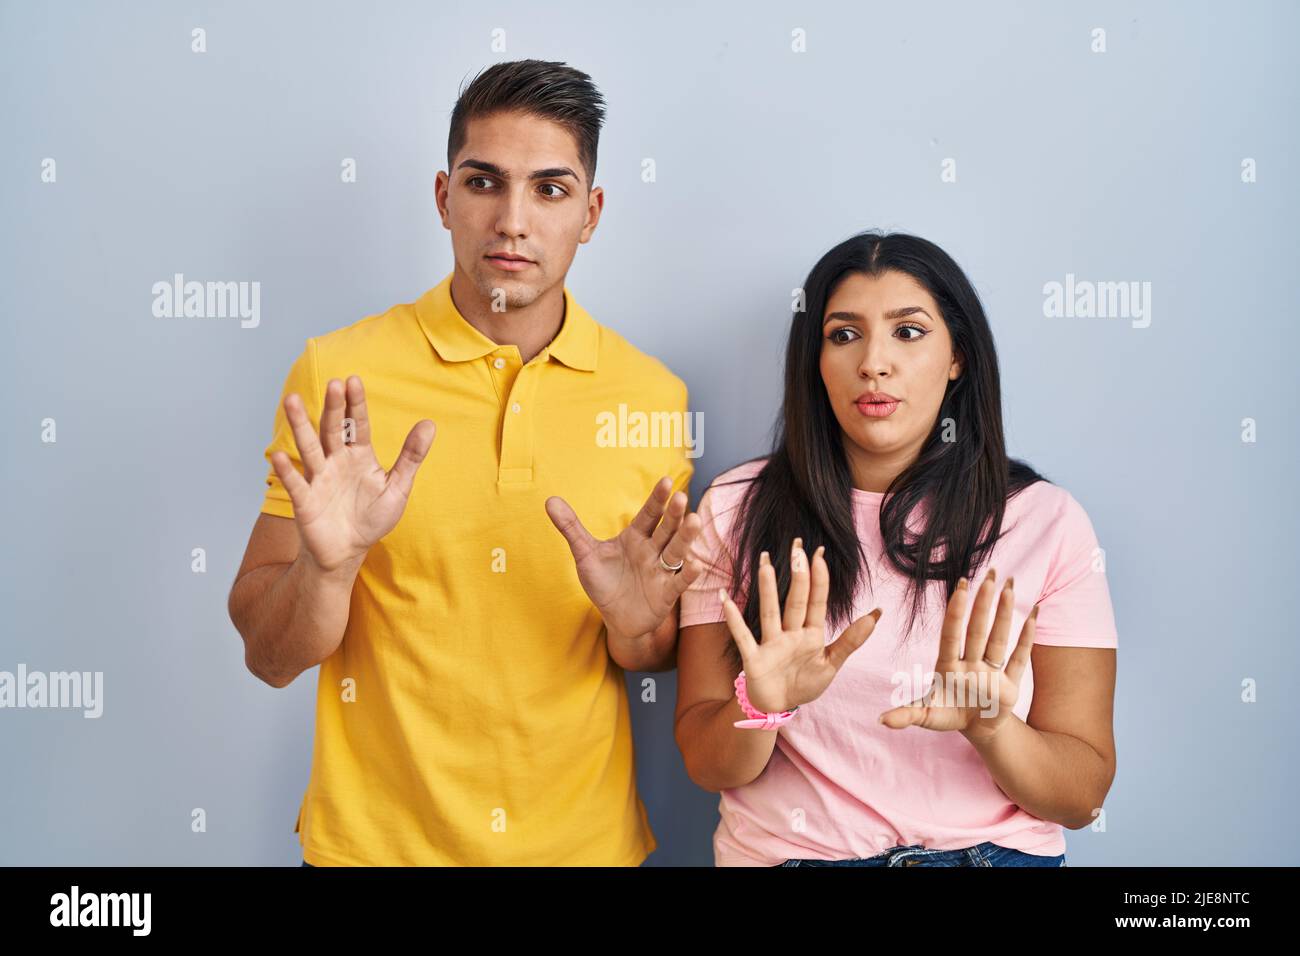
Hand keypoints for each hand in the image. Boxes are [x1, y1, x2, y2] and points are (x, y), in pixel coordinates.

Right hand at [270, 375, 435, 574]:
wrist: (348, 551)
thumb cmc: (372, 517)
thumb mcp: (397, 487)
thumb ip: (411, 456)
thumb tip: (429, 424)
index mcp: (358, 455)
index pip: (357, 424)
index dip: (355, 404)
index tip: (354, 381)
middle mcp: (335, 461)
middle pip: (333, 429)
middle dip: (333, 407)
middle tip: (334, 383)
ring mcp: (319, 479)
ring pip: (309, 448)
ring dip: (301, 425)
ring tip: (293, 400)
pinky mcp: (305, 501)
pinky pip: (296, 484)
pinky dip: (287, 471)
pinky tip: (281, 456)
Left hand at [545, 477, 703, 640]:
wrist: (616, 619)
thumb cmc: (603, 583)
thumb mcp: (585, 554)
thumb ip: (571, 528)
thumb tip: (549, 500)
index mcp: (635, 536)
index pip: (649, 514)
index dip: (657, 499)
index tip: (667, 481)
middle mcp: (652, 550)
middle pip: (666, 529)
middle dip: (674, 514)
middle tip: (682, 497)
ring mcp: (661, 571)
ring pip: (676, 551)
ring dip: (686, 537)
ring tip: (695, 520)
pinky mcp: (666, 593)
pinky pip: (679, 582)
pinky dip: (689, 574)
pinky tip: (696, 564)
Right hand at [718, 538, 880, 714]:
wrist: (779, 707)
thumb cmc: (804, 682)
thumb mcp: (832, 663)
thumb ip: (852, 639)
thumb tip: (877, 612)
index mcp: (811, 634)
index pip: (816, 602)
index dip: (819, 579)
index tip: (819, 553)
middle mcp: (790, 633)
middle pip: (795, 601)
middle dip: (797, 575)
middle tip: (797, 546)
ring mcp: (771, 644)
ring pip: (770, 612)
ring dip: (767, 589)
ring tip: (765, 563)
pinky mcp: (754, 658)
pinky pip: (743, 636)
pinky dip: (734, 619)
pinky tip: (727, 598)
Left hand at [877, 568, 1036, 740]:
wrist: (976, 729)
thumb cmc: (948, 714)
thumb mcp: (927, 716)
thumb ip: (907, 715)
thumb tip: (880, 721)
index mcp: (948, 667)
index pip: (952, 635)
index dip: (956, 613)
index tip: (960, 588)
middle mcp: (971, 663)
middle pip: (978, 630)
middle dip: (983, 603)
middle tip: (990, 575)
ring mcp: (991, 671)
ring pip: (999, 637)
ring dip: (1005, 614)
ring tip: (1008, 586)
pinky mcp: (1011, 684)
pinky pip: (1020, 658)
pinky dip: (1027, 638)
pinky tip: (1033, 614)